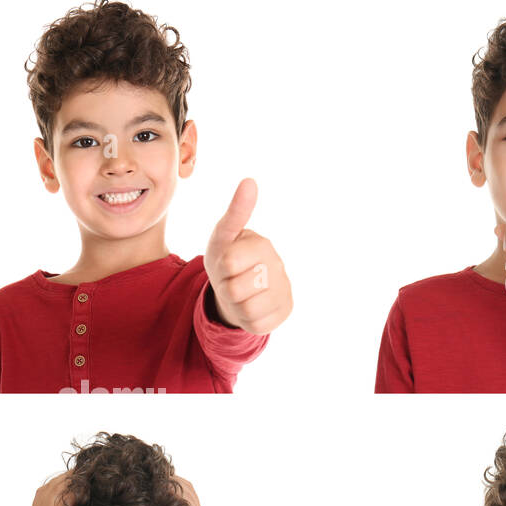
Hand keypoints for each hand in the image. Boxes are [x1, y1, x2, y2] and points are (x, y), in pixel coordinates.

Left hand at [204, 179, 291, 333]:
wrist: (237, 288)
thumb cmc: (227, 259)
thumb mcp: (222, 237)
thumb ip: (235, 213)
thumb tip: (249, 181)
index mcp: (261, 244)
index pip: (229, 263)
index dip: (220, 268)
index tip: (226, 263)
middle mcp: (278, 265)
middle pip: (236, 289)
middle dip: (227, 288)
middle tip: (232, 280)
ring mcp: (284, 288)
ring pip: (247, 309)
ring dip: (236, 305)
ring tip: (240, 294)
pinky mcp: (285, 310)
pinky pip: (257, 324)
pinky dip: (248, 320)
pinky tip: (251, 306)